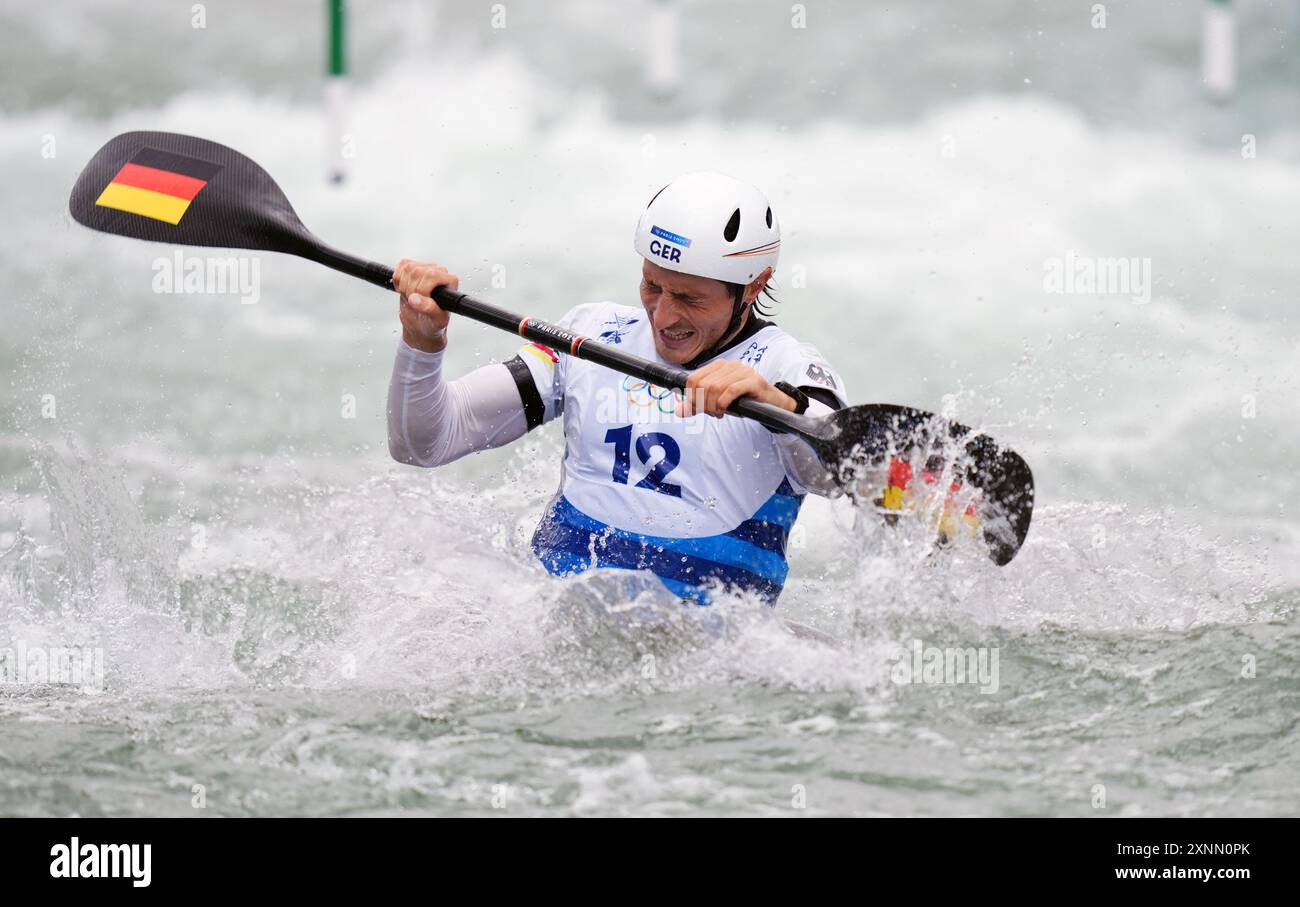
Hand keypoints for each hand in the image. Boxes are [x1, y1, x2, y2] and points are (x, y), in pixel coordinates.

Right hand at [394, 258, 459, 352]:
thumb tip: (415, 299)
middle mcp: (439, 271)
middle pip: (417, 272)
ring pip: (408, 268)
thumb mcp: (435, 320)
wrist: (420, 323)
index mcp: (450, 281)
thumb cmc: (432, 322)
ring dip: (404, 286)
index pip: (431, 275)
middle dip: (410, 290)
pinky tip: (404, 290)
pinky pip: (401, 266)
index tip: (419, 301)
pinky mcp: (413, 267)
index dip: (421, 289)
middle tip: (413, 302)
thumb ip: (428, 309)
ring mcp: (426, 267)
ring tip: (410, 297)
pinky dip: (398, 280)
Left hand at [676, 360, 796, 418]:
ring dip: (714, 405)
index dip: (691, 397)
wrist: (772, 402)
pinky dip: (724, 402)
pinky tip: (726, 409)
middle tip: (712, 413)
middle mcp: (730, 365)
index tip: (700, 409)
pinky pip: (731, 390)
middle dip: (703, 404)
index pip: (693, 379)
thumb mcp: (717, 402)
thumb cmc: (744, 400)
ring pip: (716, 388)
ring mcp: (743, 371)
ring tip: (720, 412)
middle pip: (703, 385)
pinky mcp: (754, 381)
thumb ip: (698, 405)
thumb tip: (679, 411)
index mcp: (718, 366)